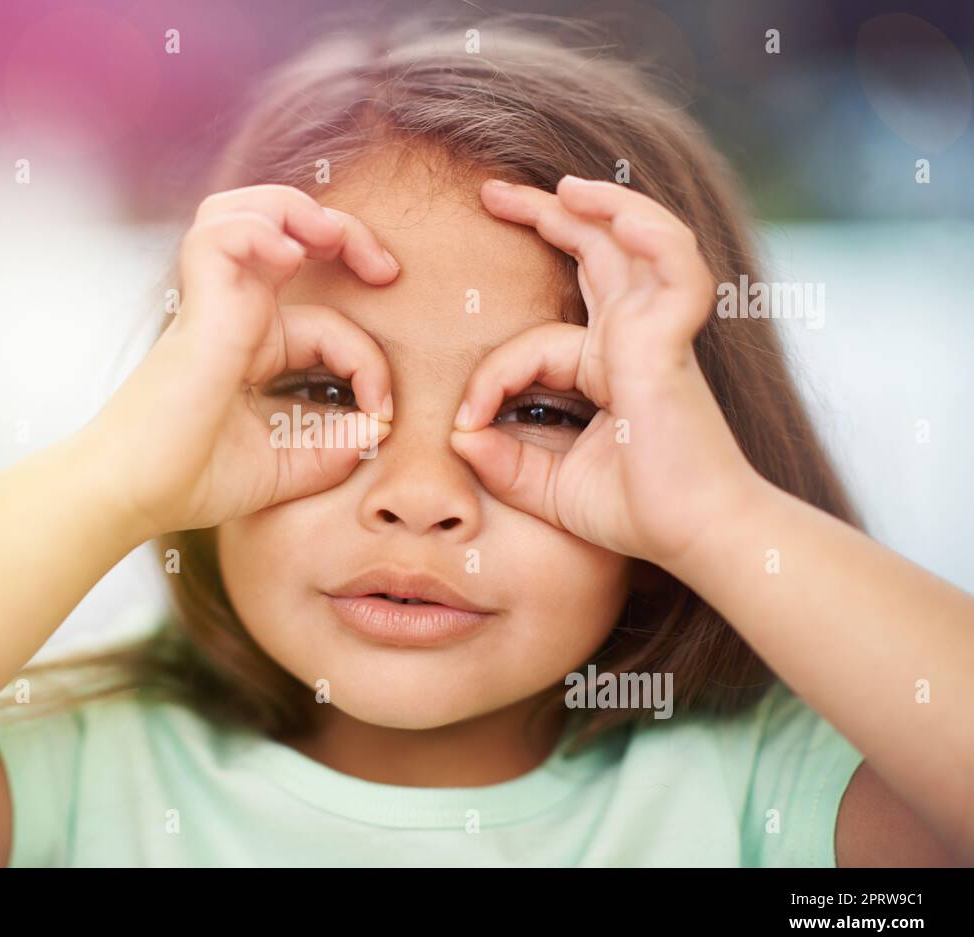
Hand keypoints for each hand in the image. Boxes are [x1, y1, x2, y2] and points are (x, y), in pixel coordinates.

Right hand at [88, 184, 399, 539]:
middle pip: (284, 230)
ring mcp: (214, 307)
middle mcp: (236, 315)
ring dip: (294, 209)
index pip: (330, 323)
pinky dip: (256, 230)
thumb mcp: (290, 465)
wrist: (134, 497)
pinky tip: (289, 253)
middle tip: (384, 270)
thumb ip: (339, 446)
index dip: (370, 360)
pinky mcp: (197, 311)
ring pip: (243, 211)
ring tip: (330, 236)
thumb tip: (382, 424)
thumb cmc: (195, 480)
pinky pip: (218, 237)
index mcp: (258, 344)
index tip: (381, 412)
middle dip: (344, 233)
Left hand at [449, 175, 765, 566]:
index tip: (465, 424)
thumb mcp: (549, 487)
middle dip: (546, 214)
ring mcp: (656, 333)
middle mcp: (632, 339)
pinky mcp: (672, 342)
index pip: (534, 341)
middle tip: (491, 193)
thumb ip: (502, 462)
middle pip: (594, 252)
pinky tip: (616, 217)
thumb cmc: (637, 512)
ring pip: (637, 242)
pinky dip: (653, 236)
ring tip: (561, 184)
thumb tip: (458, 435)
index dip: (490, 377)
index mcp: (606, 366)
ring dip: (602, 205)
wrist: (692, 537)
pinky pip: (674, 270)